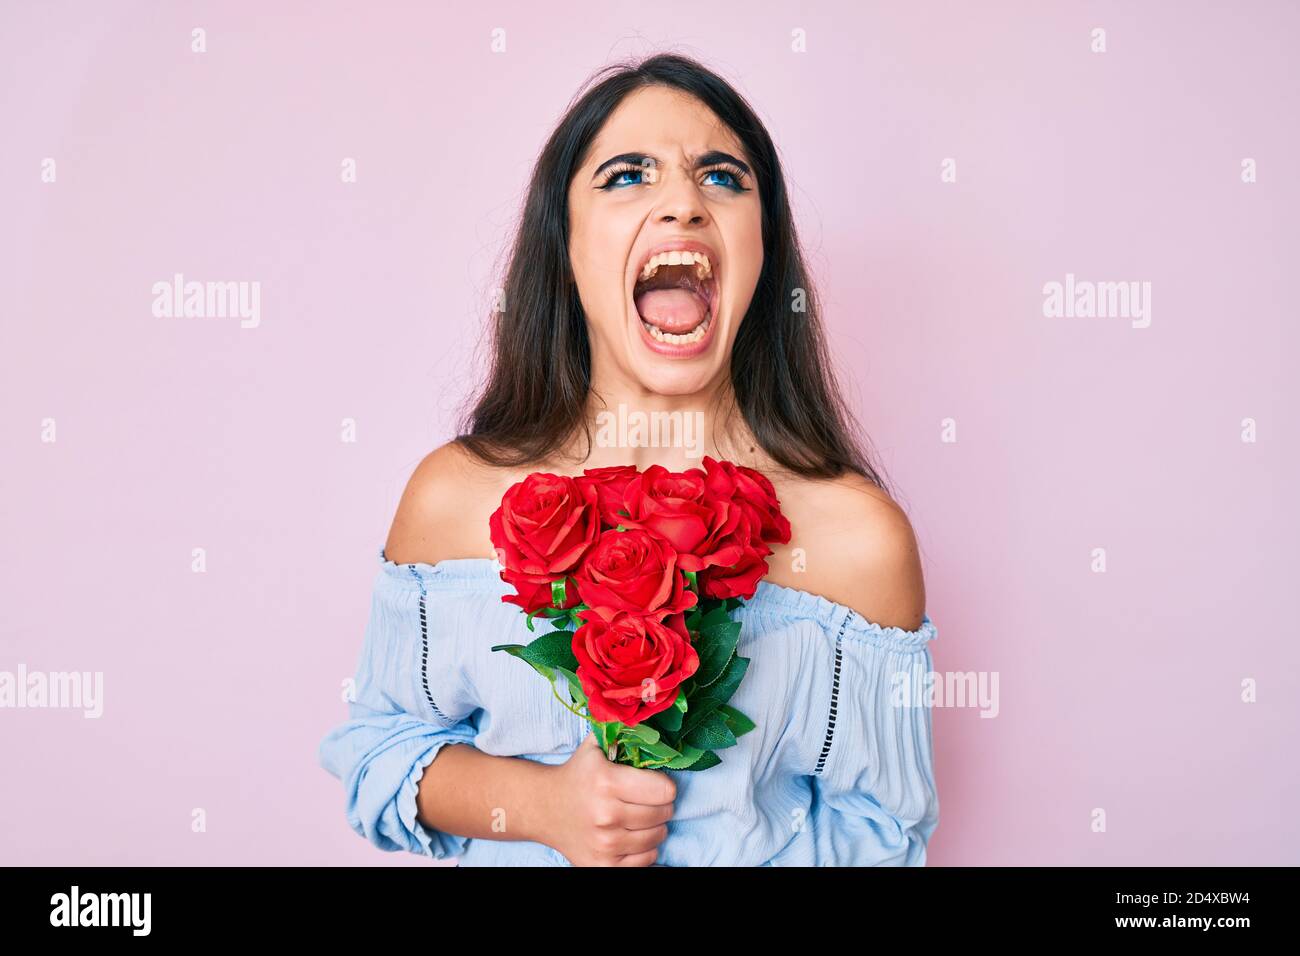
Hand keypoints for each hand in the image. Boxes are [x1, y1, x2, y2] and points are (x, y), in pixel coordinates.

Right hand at [540, 731, 676, 865]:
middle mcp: (606, 815)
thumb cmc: (578, 774)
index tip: (652, 783)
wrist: (544, 808)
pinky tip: (629, 834)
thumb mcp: (597, 745)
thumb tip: (653, 714)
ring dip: (653, 827)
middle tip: (644, 799)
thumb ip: (624, 728)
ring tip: (635, 816)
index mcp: (606, 782)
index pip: (665, 790)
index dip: (663, 785)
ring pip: (658, 838)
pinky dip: (644, 848)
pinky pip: (647, 860)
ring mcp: (604, 844)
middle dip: (660, 805)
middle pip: (664, 814)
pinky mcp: (603, 866)